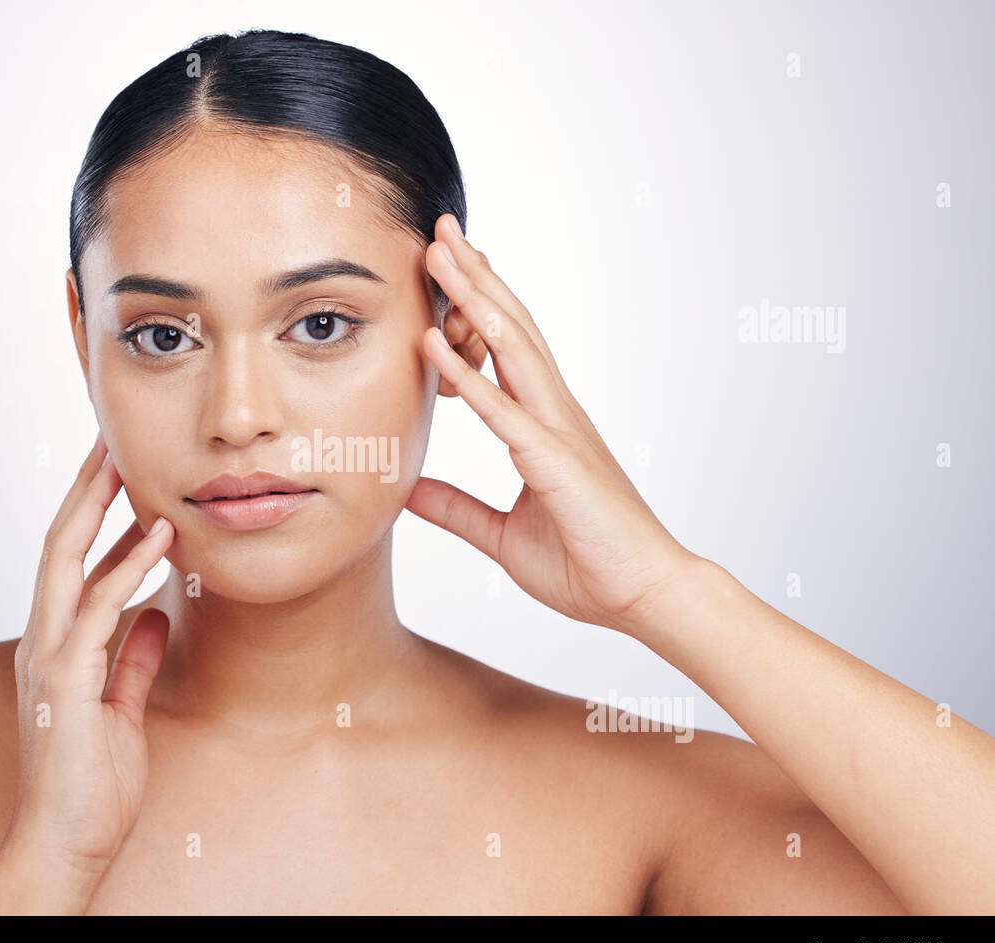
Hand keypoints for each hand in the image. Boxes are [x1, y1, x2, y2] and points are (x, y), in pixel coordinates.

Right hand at [0, 433, 173, 905]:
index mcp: (56, 647)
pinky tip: (158, 535)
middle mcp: (43, 642)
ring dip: (98, 509)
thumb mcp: (122, 709)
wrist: (65, 847)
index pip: (70, 563)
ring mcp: (48, 660)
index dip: (92, 514)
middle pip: (58, 545)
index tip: (119, 472)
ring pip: (65, 563)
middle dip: (84, 489)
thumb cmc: (90, 786)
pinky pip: (97, 611)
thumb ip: (132, 660)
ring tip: (130, 462)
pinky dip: (128, 567)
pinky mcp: (65, 685)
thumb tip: (153, 614)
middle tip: (110, 439)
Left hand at [407, 213, 702, 636]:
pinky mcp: (556, 463)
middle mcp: (554, 416)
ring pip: (511, 348)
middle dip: (474, 278)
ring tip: (439, 256)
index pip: (505, 352)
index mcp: (543, 427)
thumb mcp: (502, 536)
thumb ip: (457, 510)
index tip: (446, 269)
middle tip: (440, 231)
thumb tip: (410, 492)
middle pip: (509, 329)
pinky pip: (503, 411)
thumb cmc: (588, 566)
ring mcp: (558, 432)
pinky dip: (467, 375)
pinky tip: (435, 343)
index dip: (475, 307)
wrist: (644, 598)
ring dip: (471, 299)